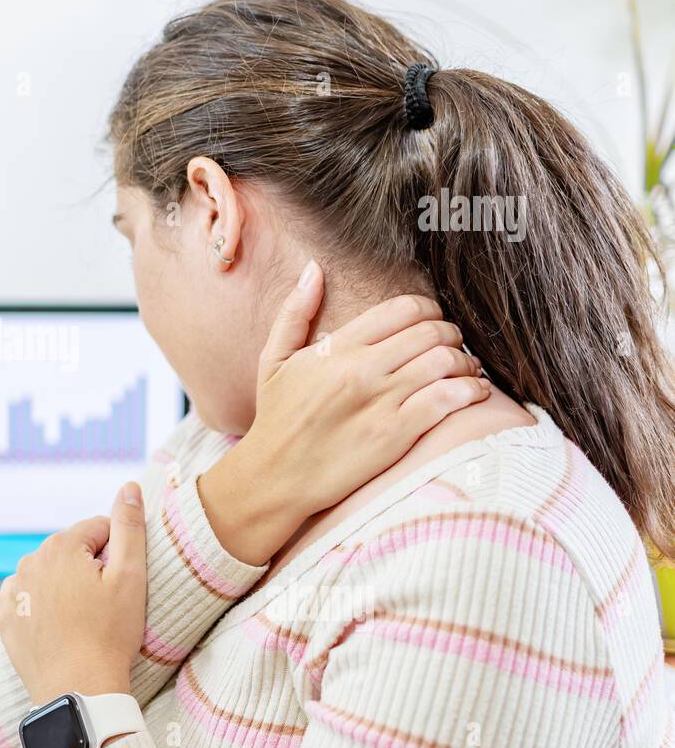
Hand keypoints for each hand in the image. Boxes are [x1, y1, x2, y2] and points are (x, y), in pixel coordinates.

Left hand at [0, 483, 147, 705]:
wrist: (79, 690)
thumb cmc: (110, 635)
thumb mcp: (131, 576)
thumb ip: (129, 526)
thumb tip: (129, 486)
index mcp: (61, 546)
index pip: (98, 530)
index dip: (117, 553)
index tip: (120, 584)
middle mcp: (30, 561)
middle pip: (71, 551)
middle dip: (89, 568)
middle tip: (104, 605)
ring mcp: (14, 590)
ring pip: (49, 573)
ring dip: (66, 586)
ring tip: (83, 619)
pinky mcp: (6, 618)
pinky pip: (28, 598)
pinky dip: (43, 605)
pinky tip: (60, 625)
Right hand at [199, 260, 489, 564]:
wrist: (274, 477)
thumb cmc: (276, 420)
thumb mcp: (273, 361)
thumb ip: (294, 312)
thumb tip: (313, 269)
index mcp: (337, 348)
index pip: (402, 309)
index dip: (428, 309)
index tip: (432, 321)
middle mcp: (361, 369)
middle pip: (431, 331)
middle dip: (451, 333)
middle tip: (453, 345)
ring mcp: (381, 401)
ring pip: (446, 361)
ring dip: (466, 362)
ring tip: (467, 369)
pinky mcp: (397, 433)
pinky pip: (449, 399)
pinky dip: (470, 391)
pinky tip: (474, 393)